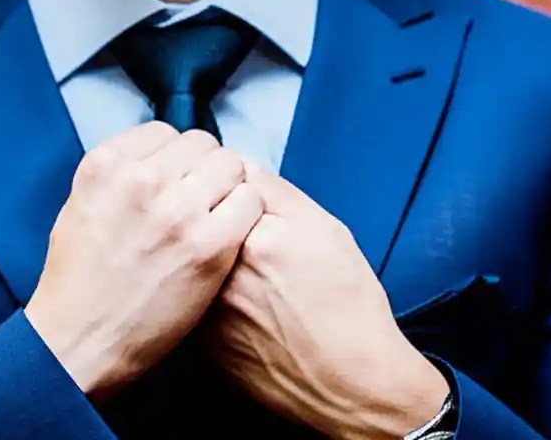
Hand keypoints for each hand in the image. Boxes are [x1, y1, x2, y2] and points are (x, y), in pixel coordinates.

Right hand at [25, 122, 262, 400]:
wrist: (80, 340)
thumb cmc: (78, 282)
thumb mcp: (81, 205)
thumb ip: (119, 175)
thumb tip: (159, 159)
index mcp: (106, 166)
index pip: (166, 132)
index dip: (177, 157)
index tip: (177, 179)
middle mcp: (141, 180)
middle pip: (203, 144)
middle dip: (205, 169)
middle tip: (200, 200)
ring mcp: (177, 211)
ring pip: (231, 166)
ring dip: (229, 188)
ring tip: (216, 216)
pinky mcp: (209, 245)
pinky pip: (250, 201)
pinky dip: (246, 214)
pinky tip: (230, 234)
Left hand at [206, 164, 448, 438]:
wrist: (351, 384)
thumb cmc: (349, 307)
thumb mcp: (327, 231)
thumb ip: (276, 192)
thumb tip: (239, 166)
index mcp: (250, 237)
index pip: (222, 189)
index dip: (240, 193)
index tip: (253, 206)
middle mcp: (219, 273)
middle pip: (205, 226)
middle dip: (224, 227)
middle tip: (263, 254)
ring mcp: (206, 311)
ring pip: (199, 265)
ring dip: (215, 264)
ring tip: (260, 287)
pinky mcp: (201, 344)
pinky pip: (198, 304)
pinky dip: (215, 302)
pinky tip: (249, 313)